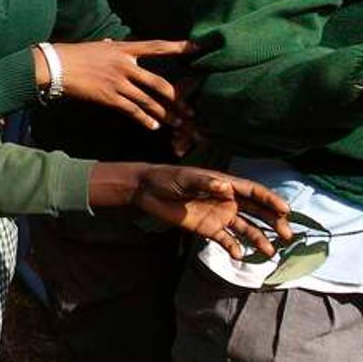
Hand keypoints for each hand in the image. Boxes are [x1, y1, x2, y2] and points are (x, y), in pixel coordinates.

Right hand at [40, 39, 189, 130]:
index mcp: (123, 49)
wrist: (55, 66)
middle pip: (159, 83)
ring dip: (164, 113)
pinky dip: (144, 119)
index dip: (178, 47)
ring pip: (148, 101)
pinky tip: (153, 126)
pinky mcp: (108, 97)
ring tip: (177, 123)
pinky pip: (132, 110)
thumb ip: (109, 47)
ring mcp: (117, 82)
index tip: (197, 47)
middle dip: (177, 98)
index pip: (156, 46)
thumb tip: (111, 42)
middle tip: (190, 109)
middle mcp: (124, 65)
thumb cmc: (73, 54)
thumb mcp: (96, 46)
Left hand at [131, 166, 292, 260]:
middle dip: (273, 222)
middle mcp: (228, 200)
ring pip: (246, 228)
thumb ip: (205, 183)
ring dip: (259, 239)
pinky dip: (234, 247)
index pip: (255, 192)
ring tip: (270, 251)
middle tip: (287, 235)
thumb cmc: (168, 179)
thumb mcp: (185, 179)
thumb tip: (226, 188)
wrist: (147, 191)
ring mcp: (219, 215)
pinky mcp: (208, 229)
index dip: (271, 200)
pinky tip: (239, 255)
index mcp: (225, 184)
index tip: (286, 211)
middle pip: (257, 212)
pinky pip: (226, 240)